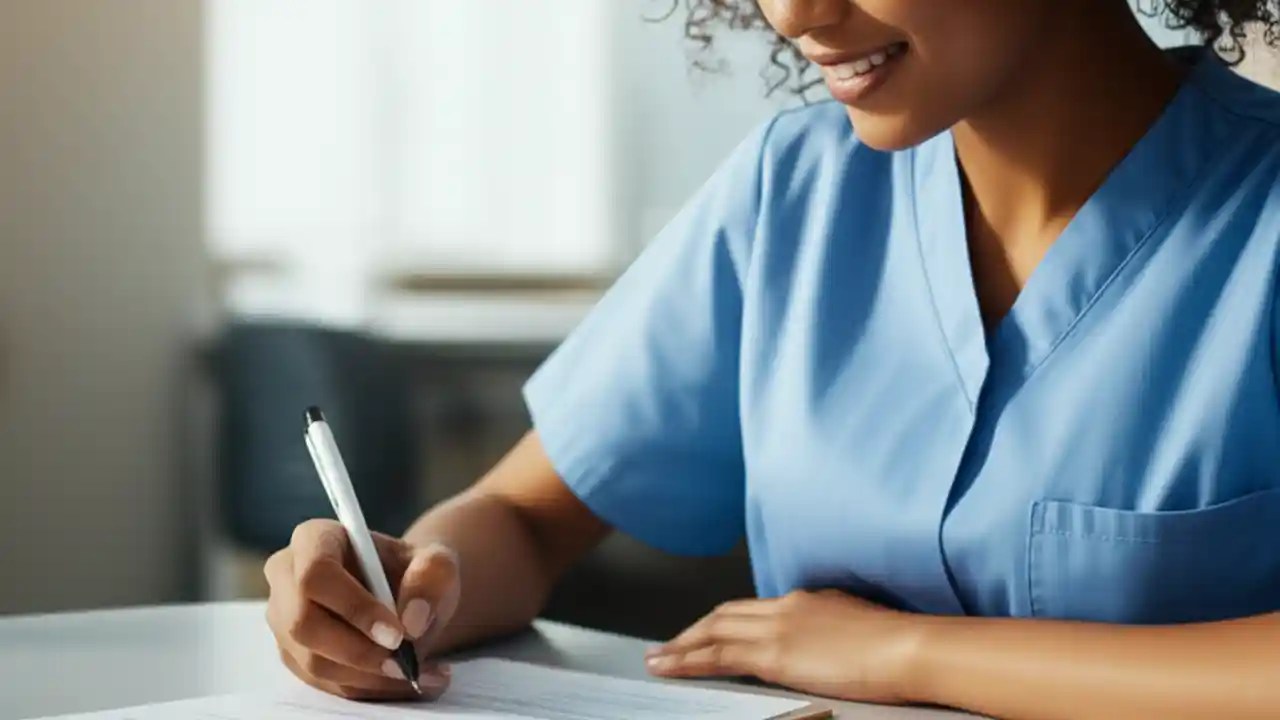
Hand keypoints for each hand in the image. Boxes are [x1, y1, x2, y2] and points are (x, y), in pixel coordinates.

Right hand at [265, 519, 461, 700]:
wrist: (406, 594)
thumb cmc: (413, 571)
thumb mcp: (437, 563)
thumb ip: (431, 578)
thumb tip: (412, 621)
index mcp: (314, 539)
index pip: (316, 574)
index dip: (353, 608)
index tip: (397, 634)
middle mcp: (287, 577)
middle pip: (304, 624)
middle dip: (359, 652)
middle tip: (405, 663)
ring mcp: (284, 620)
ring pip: (314, 662)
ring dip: (369, 676)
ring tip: (419, 673)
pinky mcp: (294, 655)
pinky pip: (324, 683)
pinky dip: (368, 688)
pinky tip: (405, 680)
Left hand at [645, 589, 925, 703]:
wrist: (909, 647)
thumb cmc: (900, 645)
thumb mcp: (860, 627)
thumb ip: (833, 631)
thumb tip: (822, 647)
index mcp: (808, 600)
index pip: (755, 609)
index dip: (727, 621)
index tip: (709, 633)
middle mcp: (787, 606)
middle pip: (725, 614)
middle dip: (694, 630)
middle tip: (670, 645)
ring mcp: (777, 628)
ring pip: (713, 632)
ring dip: (681, 645)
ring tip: (657, 660)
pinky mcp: (774, 655)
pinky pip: (717, 656)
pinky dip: (688, 660)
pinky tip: (670, 668)